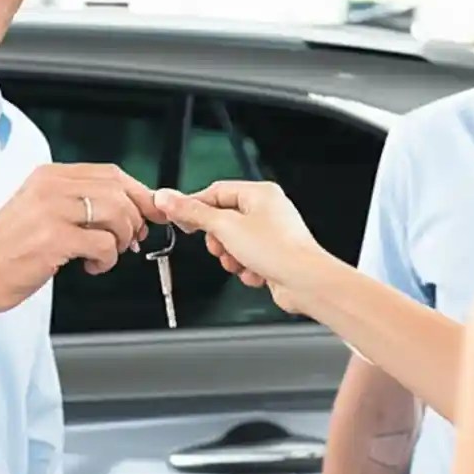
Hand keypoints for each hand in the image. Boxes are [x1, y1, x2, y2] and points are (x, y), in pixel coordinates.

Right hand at [0, 163, 166, 312]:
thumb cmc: (8, 249)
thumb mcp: (40, 210)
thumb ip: (77, 202)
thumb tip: (126, 208)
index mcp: (49, 176)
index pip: (110, 173)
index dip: (137, 193)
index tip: (150, 211)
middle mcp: (51, 187)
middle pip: (118, 191)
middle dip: (134, 218)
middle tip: (130, 240)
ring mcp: (52, 211)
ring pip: (116, 214)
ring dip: (121, 240)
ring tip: (106, 255)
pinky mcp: (55, 239)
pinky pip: (104, 244)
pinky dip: (107, 260)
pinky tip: (91, 266)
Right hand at [153, 181, 322, 311]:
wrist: (305, 282)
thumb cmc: (278, 251)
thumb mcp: (225, 227)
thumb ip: (193, 213)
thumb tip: (168, 198)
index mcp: (259, 193)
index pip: (216, 192)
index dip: (194, 206)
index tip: (179, 219)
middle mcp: (267, 210)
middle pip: (223, 220)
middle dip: (218, 239)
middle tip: (219, 247)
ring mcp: (272, 233)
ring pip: (233, 242)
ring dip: (231, 257)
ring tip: (240, 262)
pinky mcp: (273, 255)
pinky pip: (246, 258)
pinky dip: (246, 268)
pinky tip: (255, 272)